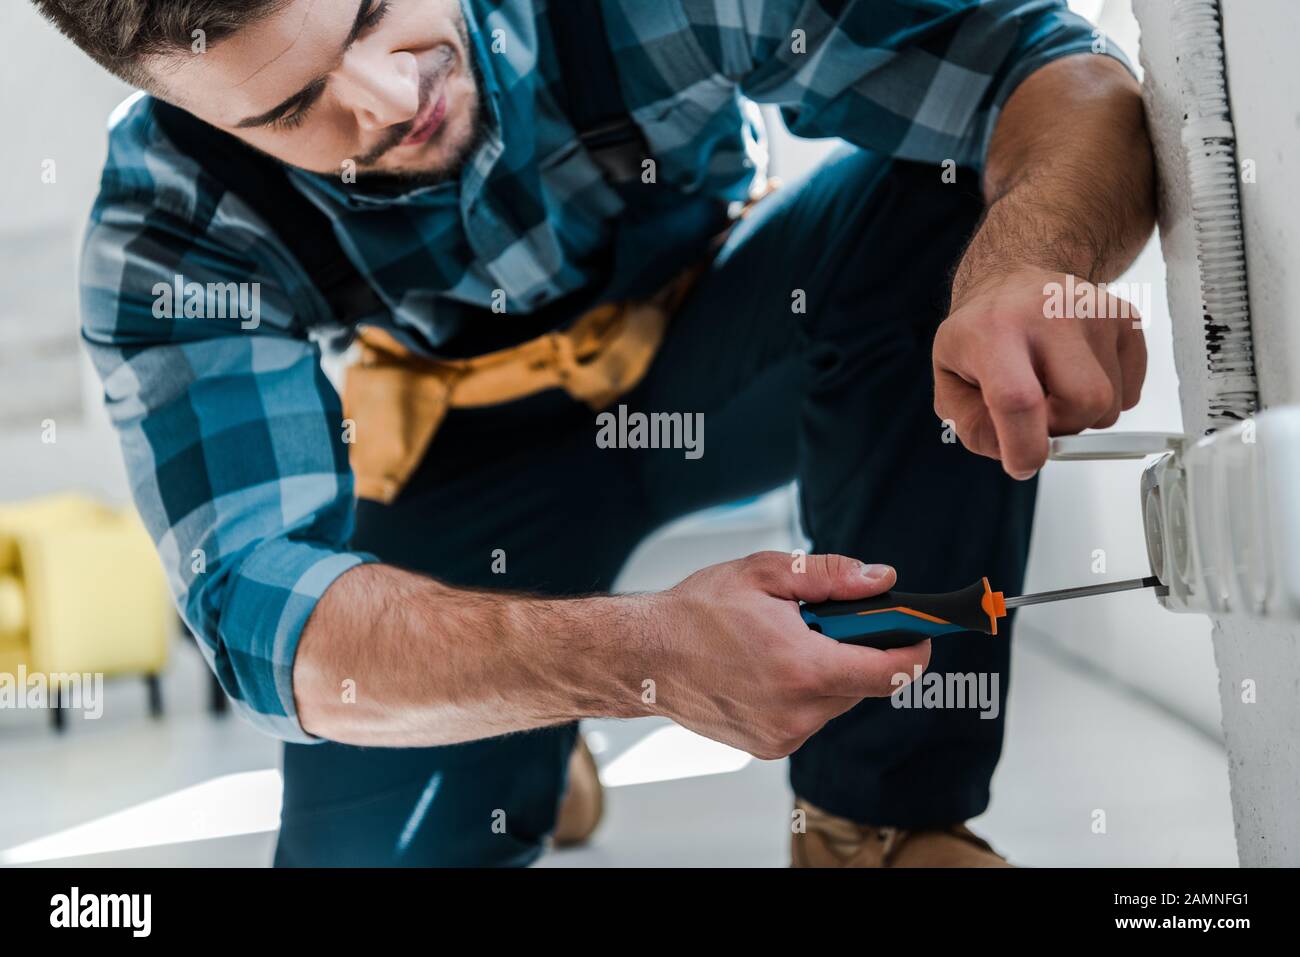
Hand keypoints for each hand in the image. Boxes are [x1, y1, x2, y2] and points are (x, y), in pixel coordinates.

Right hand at [644, 551, 929, 759]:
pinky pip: (811, 716)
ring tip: (788, 642)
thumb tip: (881, 578)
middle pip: (864, 684)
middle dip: (859, 650)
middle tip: (828, 620)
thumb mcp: (765, 574)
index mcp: (801, 667)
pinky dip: (805, 691)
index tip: (921, 633)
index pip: (889, 673)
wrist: (644, 657)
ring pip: (837, 700)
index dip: (914, 650)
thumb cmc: (696, 612)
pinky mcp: (770, 747)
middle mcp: (796, 712)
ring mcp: (783, 735)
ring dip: (829, 670)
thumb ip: (831, 576)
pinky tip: (771, 667)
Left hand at [933, 267, 1146, 478]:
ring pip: (1111, 405)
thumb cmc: (980, 334)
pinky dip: (1106, 399)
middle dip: (1062, 428)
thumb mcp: (951, 381)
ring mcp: (1096, 311)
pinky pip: (1130, 393)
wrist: (1013, 278)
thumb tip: (1018, 454)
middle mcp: (1050, 312)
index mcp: (994, 330)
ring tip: (1053, 385)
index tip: (1021, 463)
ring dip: (1081, 415)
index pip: (1018, 400)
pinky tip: (1075, 373)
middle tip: (1037, 413)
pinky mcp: (1126, 318)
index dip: (1024, 446)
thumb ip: (975, 427)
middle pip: (1083, 403)